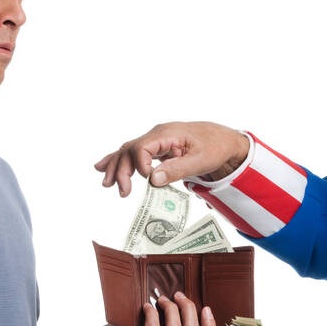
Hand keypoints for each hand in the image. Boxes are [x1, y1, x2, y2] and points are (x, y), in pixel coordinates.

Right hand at [94, 122, 249, 196]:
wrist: (223, 139)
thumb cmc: (214, 147)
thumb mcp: (200, 160)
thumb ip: (177, 169)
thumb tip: (152, 180)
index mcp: (167, 134)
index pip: (142, 147)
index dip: (140, 165)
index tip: (148, 180)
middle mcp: (158, 134)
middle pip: (130, 149)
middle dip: (122, 169)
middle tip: (122, 191)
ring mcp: (156, 140)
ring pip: (128, 150)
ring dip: (116, 166)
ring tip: (107, 184)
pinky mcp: (156, 147)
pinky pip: (134, 153)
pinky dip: (119, 160)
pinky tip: (103, 167)